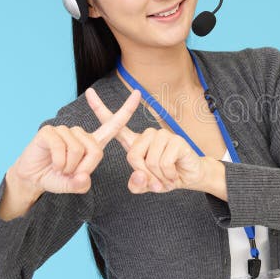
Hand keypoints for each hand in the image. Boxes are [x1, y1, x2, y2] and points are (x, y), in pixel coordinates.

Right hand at [9, 89, 142, 197]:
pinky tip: (52, 162)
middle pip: (95, 150)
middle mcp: (80, 133)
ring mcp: (64, 130)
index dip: (127, 110)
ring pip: (77, 150)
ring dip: (68, 166)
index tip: (138, 93)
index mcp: (92, 142)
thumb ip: (81, 184)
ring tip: (60, 167)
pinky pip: (61, 147)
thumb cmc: (56, 178)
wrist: (31, 178)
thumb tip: (82, 178)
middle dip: (84, 168)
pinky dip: (58, 162)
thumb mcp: (73, 185)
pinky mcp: (49, 131)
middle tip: (70, 172)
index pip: (113, 124)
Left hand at [85, 87, 207, 193]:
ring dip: (159, 176)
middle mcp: (147, 135)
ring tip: (167, 175)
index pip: (115, 125)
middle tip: (156, 181)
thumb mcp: (147, 185)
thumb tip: (138, 176)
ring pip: (150, 161)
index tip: (88, 93)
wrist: (190, 177)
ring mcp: (162, 135)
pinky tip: (174, 172)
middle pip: (133, 157)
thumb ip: (137, 184)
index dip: (100, 109)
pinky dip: (168, 174)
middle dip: (145, 175)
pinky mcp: (175, 139)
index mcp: (136, 142)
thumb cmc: (165, 177)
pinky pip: (164, 163)